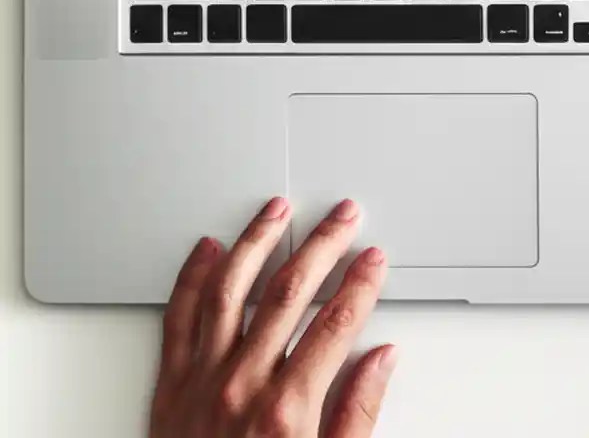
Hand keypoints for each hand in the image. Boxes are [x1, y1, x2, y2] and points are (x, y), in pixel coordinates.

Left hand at [150, 197, 396, 437]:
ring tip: (275, 212)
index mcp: (288, 410)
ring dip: (256, 242)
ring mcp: (200, 382)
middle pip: (289, 292)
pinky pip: (179, 317)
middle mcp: (241, 385)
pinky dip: (193, 278)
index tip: (374, 261)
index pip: (336, 324)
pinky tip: (208, 251)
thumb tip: (381, 361)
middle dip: (323, 245)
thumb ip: (358, 414)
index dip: (361, 284)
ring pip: (231, 289)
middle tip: (343, 217)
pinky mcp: (169, 387)